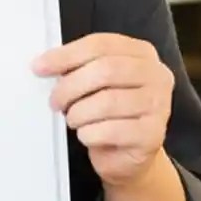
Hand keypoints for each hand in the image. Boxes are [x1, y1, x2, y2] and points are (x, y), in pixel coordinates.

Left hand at [33, 33, 173, 187]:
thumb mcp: (96, 83)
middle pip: (106, 70)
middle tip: (55, 100)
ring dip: (79, 113)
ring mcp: (159, 105)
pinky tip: (87, 134)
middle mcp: (157, 75)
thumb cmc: (109, 114)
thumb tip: (44, 64)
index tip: (40, 67)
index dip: (67, 54)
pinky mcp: (153, 134)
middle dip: (71, 86)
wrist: (128, 156)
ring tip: (73, 118)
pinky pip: (112, 130)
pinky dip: (89, 133)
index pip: (101, 44)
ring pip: (108, 102)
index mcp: (142, 53)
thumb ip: (78, 67)